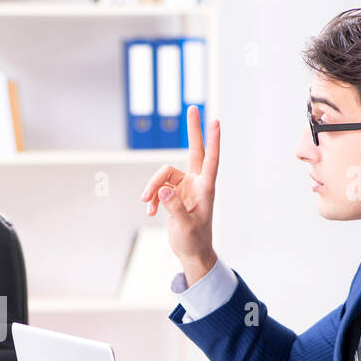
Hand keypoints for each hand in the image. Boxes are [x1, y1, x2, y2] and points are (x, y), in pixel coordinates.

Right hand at [139, 105, 220, 285]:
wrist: (191, 252)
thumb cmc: (194, 240)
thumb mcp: (185, 226)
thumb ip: (174, 207)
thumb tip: (162, 190)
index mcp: (206, 188)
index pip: (211, 159)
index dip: (212, 140)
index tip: (215, 121)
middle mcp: (196, 183)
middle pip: (193, 151)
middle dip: (192, 130)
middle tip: (192, 107)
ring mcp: (184, 187)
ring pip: (163, 174)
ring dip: (151, 187)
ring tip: (145, 204)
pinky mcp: (173, 194)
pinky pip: (158, 188)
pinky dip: (151, 198)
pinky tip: (149, 212)